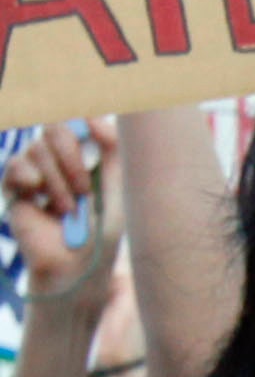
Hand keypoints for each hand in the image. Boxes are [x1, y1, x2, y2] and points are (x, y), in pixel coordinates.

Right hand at [4, 116, 119, 308]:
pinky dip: (31, 180)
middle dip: (71, 155)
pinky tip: (39, 198)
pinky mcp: (15, 187)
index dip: (81, 113)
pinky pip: (16, 165)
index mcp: (89, 154)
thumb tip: (92, 117)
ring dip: (57, 180)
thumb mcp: (118, 186)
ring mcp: (37, 170)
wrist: (78, 263)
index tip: (91, 125)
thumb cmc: (104, 228)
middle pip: (56, 126)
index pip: (80, 118)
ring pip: (38, 148)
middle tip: (83, 189)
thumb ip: (112, 149)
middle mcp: (62, 158)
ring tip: (68, 208)